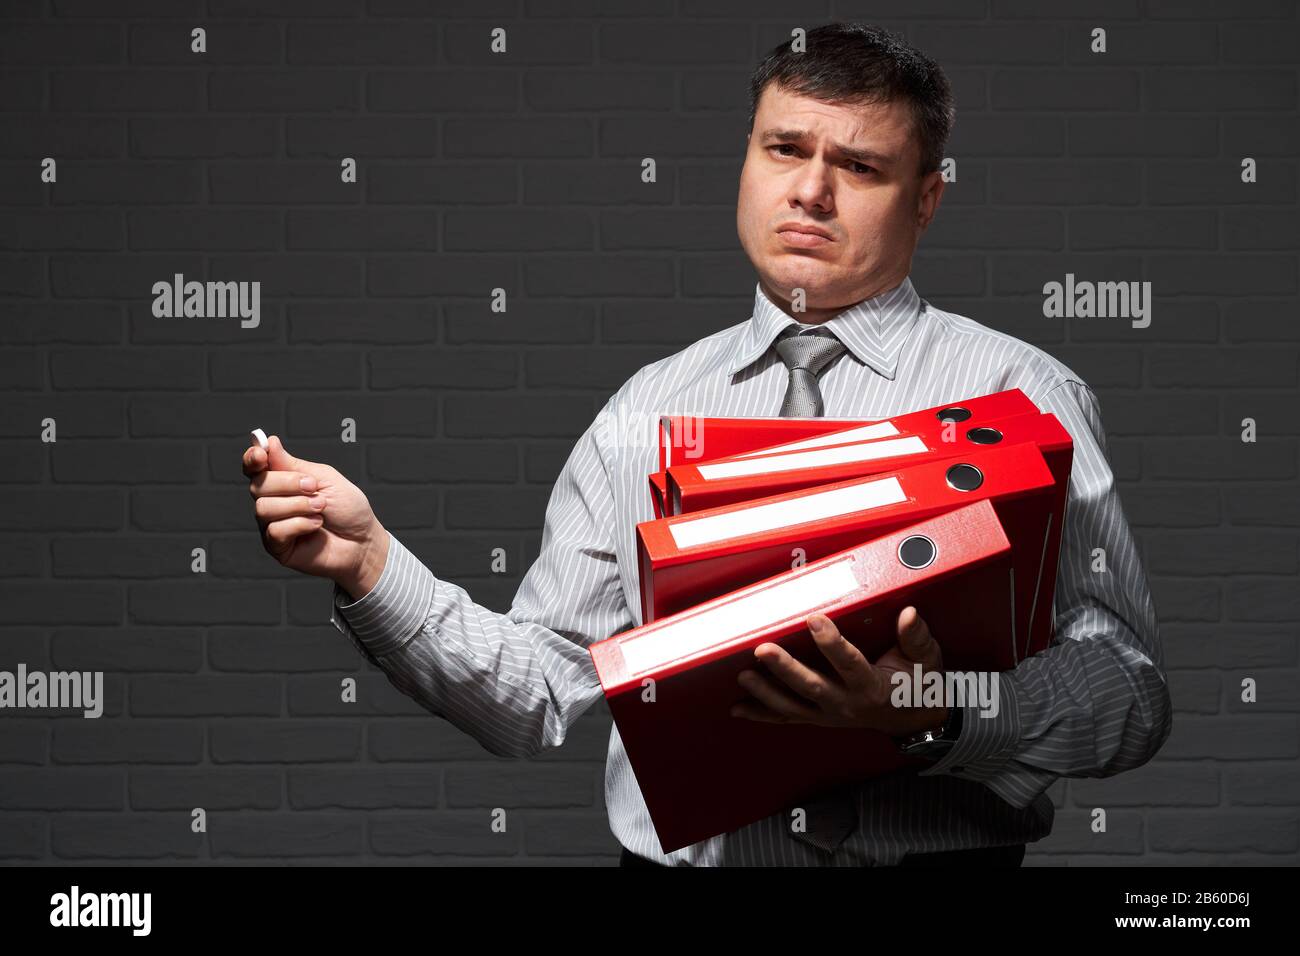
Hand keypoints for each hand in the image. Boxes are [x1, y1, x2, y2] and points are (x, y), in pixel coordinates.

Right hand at [242, 433, 387, 597]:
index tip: (262, 454)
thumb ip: (293, 464)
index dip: (252, 458)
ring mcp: (272, 525)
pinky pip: (275, 530)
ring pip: (264, 508)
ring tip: (321, 508)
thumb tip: (268, 442)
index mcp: (281, 482)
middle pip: (257, 485)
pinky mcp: (277, 547)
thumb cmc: (347, 508)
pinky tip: (317, 525)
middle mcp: (272, 502)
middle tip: (314, 487)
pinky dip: (300, 524)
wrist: (363, 539)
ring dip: (298, 505)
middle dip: (287, 483)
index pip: (254, 467)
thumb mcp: (323, 478)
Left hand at [731, 605, 949, 736]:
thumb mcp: (925, 659)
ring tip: (744, 677)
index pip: (849, 663)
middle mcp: (847, 703)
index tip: (814, 618)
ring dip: (766, 692)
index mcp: (872, 686)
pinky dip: (762, 714)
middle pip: (811, 686)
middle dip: (785, 668)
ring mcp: (829, 714)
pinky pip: (787, 718)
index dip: (831, 642)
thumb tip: (908, 613)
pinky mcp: (819, 718)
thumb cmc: (918, 684)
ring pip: (793, 705)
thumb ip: (916, 637)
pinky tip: (738, 708)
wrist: (915, 719)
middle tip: (762, 650)